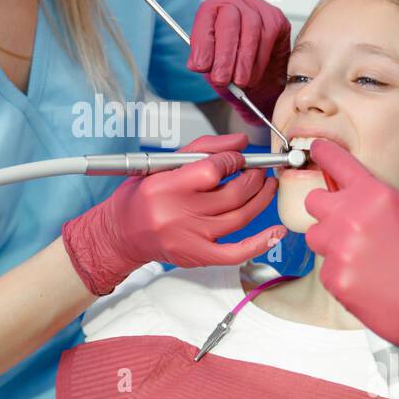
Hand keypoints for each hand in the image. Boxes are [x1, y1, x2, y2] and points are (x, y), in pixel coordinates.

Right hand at [62, 132, 286, 295]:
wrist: (121, 234)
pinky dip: (260, 242)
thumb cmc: (141, 197)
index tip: (238, 158)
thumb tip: (241, 142)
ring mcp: (189, 238)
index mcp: (164, 186)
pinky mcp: (197, 256)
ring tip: (266, 186)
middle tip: (258, 171)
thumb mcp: (163, 164)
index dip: (233, 161)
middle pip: (232, 194)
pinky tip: (276, 231)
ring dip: (260, 199)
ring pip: (239, 217)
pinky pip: (236, 252)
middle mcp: (176, 214)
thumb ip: (203, 149)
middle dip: (253, 177)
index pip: (212, 169)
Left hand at [186, 0, 291, 127]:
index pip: (205, 19)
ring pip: (251, 31)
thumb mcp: (213, 63)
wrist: (260, 71)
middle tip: (221, 78)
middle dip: (224, 55)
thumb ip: (206, 61)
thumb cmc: (232, 62)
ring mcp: (256, 7)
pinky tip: (253, 75)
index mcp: (212, 8)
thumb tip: (199, 64)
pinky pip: (268, 38)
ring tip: (238, 82)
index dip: (202, 44)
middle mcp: (234, 2)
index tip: (201, 66)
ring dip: (243, 61)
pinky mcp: (275, 18)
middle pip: (229, 23)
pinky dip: (259, 61)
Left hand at [302, 138, 398, 366]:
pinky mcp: (334, 278)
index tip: (314, 150)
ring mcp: (340, 248)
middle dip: (326, 211)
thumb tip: (351, 199)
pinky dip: (340, 275)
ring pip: (316, 236)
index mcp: (376, 196)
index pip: (337, 163)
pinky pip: (325, 269)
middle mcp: (352, 217)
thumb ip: (375, 204)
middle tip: (344, 226)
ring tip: (361, 259)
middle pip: (314, 201)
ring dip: (330, 243)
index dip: (323, 154)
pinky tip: (366, 282)